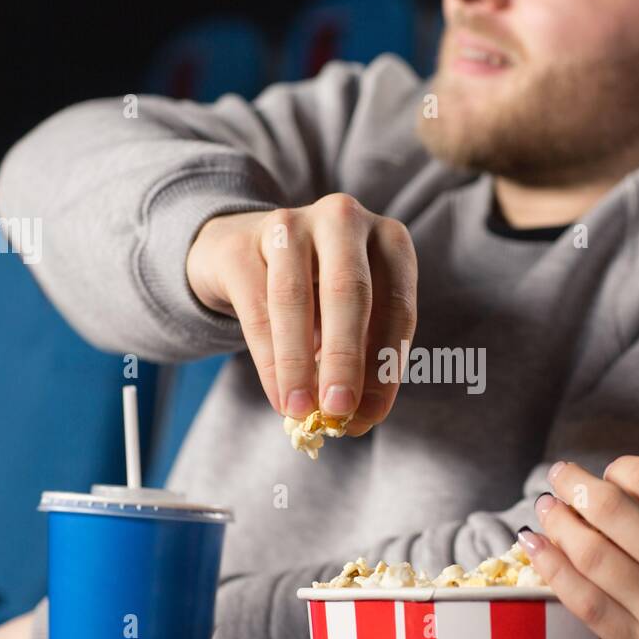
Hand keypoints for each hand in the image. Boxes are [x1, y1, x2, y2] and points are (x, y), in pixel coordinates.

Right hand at [185, 195, 417, 435]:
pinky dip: (269, 361)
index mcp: (389, 239)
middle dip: (345, 358)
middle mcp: (343, 220)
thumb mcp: (351, 318)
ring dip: (298, 364)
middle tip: (339, 410)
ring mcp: (290, 225)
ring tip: (300, 411)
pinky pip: (257, 310)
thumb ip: (361, 359)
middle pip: (348, 292)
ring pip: (295, 300)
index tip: (372, 413)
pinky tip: (279, 396)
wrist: (246, 253)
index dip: (385, 364)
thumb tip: (357, 418)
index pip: (396, 306)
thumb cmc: (317, 292)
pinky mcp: (242, 245)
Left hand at [523, 458, 638, 638]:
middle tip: (559, 476)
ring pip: (590, 553)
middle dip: (574, 485)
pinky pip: (586, 603)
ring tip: (543, 511)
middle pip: (611, 509)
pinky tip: (538, 552)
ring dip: (557, 524)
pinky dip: (554, 571)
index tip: (606, 474)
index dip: (616, 469)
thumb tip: (636, 498)